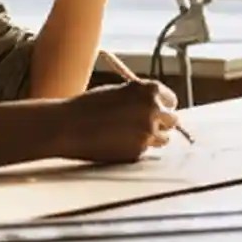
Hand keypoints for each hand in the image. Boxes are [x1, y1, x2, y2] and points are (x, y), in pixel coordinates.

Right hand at [56, 80, 176, 162]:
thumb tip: (154, 107)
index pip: (171, 100)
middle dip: (162, 123)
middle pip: (173, 120)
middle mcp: (154, 110)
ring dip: (152, 137)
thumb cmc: (88, 105)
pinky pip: (144, 150)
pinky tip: (115, 142)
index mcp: (149, 90)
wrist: (69, 126)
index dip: (163, 105)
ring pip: (163, 139)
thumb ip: (139, 98)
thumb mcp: (118, 91)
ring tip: (128, 134)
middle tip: (148, 125)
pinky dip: (134, 148)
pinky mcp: (138, 152)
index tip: (159, 110)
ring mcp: (147, 133)